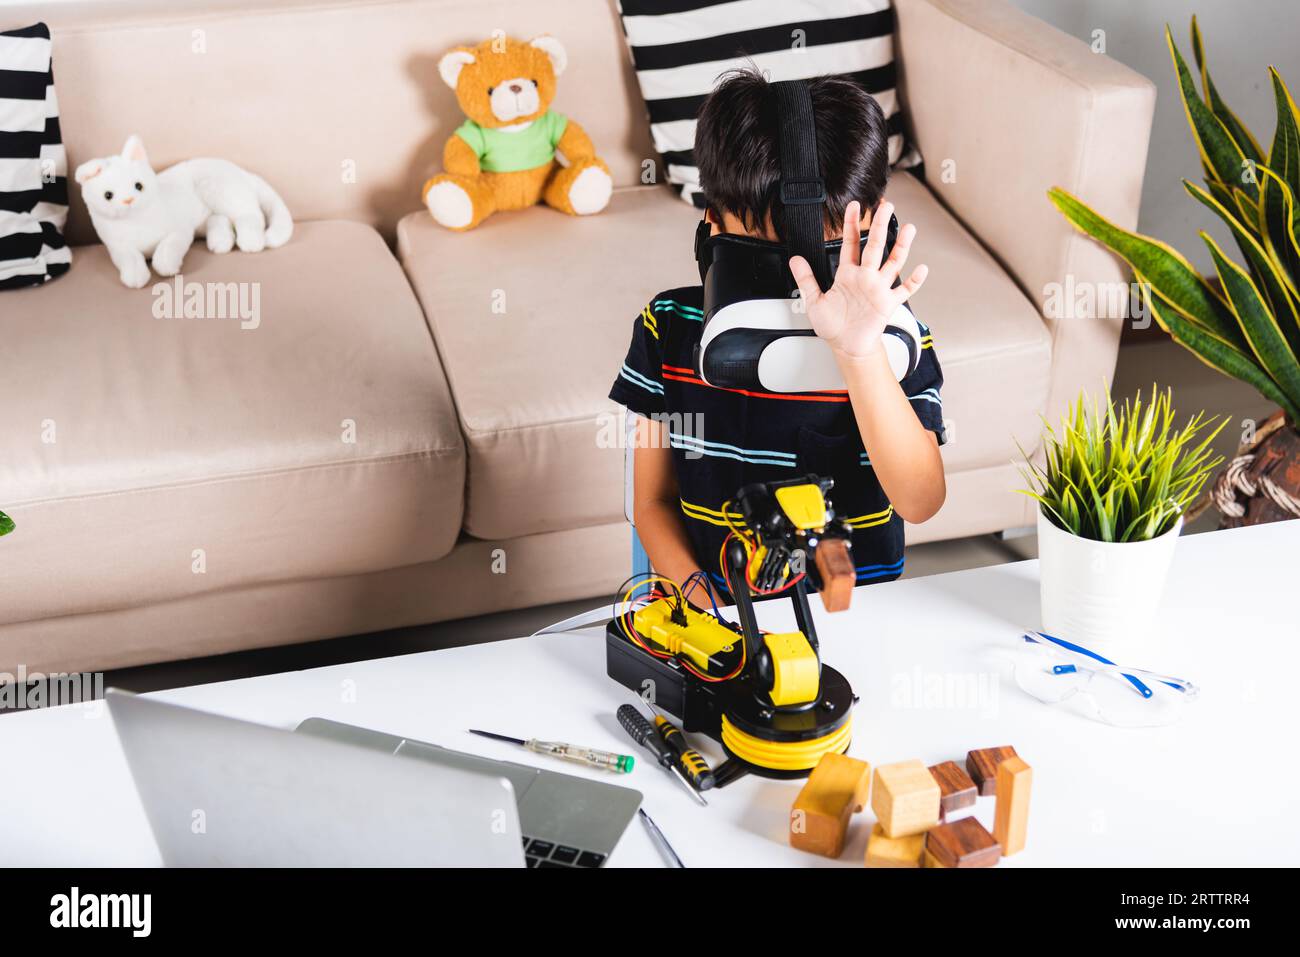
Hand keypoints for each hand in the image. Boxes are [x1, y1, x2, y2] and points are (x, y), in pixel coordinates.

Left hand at [789, 200, 927, 359]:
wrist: (847, 346)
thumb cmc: (833, 325)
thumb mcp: (814, 301)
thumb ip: (806, 279)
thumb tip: (795, 260)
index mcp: (848, 274)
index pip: (851, 243)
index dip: (852, 224)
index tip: (854, 206)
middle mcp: (865, 278)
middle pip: (875, 246)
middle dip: (880, 225)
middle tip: (885, 206)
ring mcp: (878, 289)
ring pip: (893, 263)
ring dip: (901, 246)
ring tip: (909, 229)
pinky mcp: (888, 304)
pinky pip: (904, 290)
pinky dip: (914, 281)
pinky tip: (922, 269)